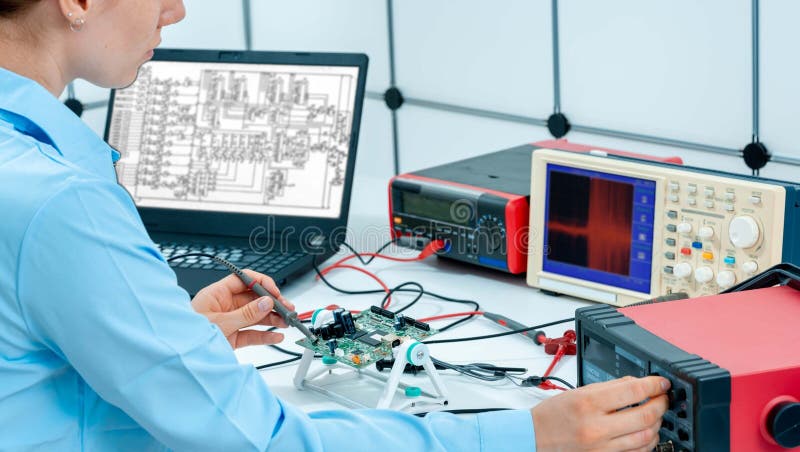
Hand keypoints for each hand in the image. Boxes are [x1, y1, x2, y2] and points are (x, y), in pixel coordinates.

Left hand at [191, 269, 295, 348]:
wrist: (179, 364)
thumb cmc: (188, 338)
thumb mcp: (220, 323)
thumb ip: (245, 313)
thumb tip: (265, 302)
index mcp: (216, 295)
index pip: (243, 280)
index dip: (261, 283)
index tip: (275, 292)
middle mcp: (224, 306)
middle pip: (253, 299)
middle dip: (272, 303)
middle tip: (287, 308)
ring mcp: (229, 322)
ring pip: (256, 316)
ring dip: (272, 318)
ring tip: (286, 322)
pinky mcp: (232, 338)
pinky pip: (252, 334)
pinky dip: (265, 335)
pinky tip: (276, 335)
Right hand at [531, 376, 669, 451]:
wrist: (534, 438)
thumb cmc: (552, 415)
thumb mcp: (577, 392)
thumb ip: (608, 388)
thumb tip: (636, 384)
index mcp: (588, 403)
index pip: (633, 391)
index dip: (654, 385)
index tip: (662, 384)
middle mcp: (596, 426)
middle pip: (644, 416)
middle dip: (660, 405)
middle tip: (663, 399)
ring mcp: (601, 447)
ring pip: (645, 438)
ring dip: (656, 425)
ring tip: (655, 416)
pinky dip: (646, 443)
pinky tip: (645, 434)